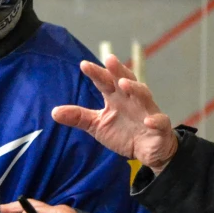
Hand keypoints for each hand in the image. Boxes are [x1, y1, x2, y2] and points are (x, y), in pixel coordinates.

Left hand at [52, 54, 178, 172]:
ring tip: (123, 84)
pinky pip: (160, 121)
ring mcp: (148, 112)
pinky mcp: (159, 128)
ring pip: (144, 96)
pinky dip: (155, 120)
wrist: (148, 152)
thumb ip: (79, 117)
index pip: (105, 82)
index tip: (83, 65)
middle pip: (126, 81)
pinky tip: (148, 121)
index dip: (96, 73)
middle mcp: (132, 100)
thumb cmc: (124, 133)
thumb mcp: (98, 125)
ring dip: (135, 88)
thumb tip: (54, 112)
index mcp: (116, 98)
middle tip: (109, 60)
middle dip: (118, 71)